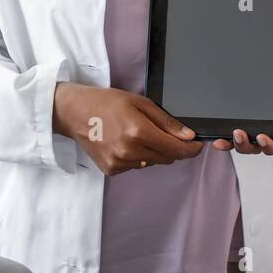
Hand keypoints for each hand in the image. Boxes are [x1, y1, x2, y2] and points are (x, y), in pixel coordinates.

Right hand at [53, 82, 203, 175]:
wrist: (75, 113)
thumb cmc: (106, 102)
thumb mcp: (140, 102)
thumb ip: (166, 121)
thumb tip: (188, 136)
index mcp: (139, 132)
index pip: (176, 149)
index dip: (191, 149)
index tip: (197, 145)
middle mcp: (130, 151)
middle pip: (167, 157)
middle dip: (170, 146)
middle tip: (159, 131)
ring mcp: (120, 163)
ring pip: (152, 162)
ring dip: (152, 151)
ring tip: (135, 133)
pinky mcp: (112, 170)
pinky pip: (136, 166)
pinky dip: (137, 156)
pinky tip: (123, 142)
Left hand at [211, 54, 272, 154]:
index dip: (272, 145)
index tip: (264, 138)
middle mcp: (272, 127)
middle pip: (259, 146)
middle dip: (249, 146)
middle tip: (241, 134)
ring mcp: (256, 123)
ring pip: (245, 142)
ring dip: (235, 143)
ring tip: (227, 136)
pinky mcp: (243, 114)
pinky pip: (232, 129)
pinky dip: (224, 135)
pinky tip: (214, 134)